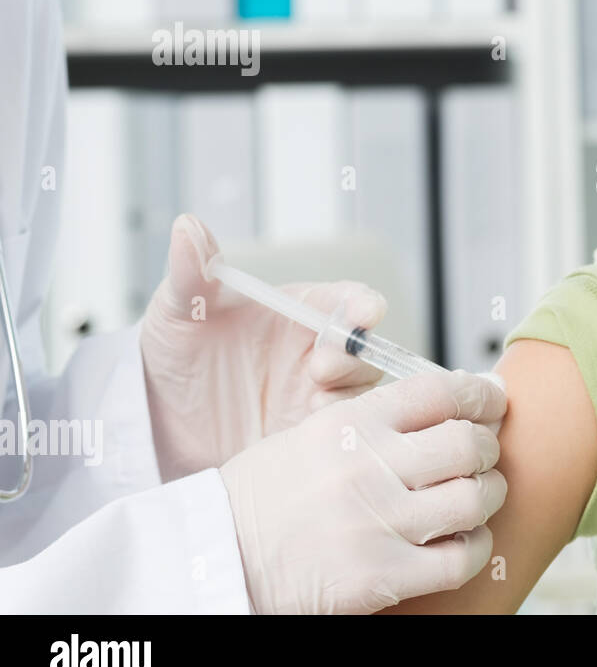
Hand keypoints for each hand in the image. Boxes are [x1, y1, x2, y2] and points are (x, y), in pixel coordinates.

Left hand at [140, 214, 389, 481]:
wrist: (159, 424)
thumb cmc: (177, 357)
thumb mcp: (178, 313)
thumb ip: (191, 273)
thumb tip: (187, 226)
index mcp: (301, 313)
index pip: (348, 301)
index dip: (362, 306)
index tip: (364, 313)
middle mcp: (319, 354)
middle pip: (366, 351)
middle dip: (354, 357)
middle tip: (320, 368)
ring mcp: (318, 399)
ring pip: (363, 396)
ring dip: (348, 400)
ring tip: (310, 409)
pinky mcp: (311, 440)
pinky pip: (344, 440)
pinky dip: (337, 439)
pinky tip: (306, 440)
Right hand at [219, 369, 508, 613]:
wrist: (220, 560)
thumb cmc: (269, 496)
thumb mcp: (313, 433)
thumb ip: (379, 417)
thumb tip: (456, 400)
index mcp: (349, 424)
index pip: (440, 391)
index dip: (480, 394)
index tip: (493, 401)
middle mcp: (365, 467)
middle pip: (466, 443)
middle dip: (487, 448)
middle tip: (484, 455)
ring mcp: (375, 523)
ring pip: (474, 499)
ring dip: (487, 496)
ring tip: (476, 497)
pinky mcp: (381, 575)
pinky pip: (460, 558)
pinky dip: (474, 548)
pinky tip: (462, 542)